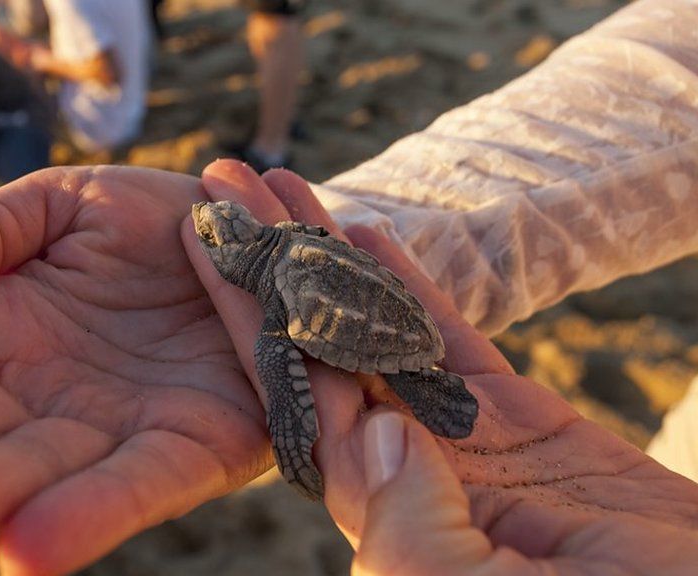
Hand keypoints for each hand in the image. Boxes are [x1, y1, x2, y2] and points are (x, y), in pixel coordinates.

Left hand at [183, 160, 697, 572]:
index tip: (207, 242)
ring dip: (325, 260)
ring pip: (375, 332)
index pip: (290, 400)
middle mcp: (402, 473)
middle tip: (223, 182)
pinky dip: (412, 285)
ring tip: (281, 185)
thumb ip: (408, 526)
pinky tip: (365, 231)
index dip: (245, 317)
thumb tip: (374, 433)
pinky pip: (452, 343)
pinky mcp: (523, 424)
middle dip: (268, 267)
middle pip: (316, 351)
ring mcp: (459, 443)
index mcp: (375, 517)